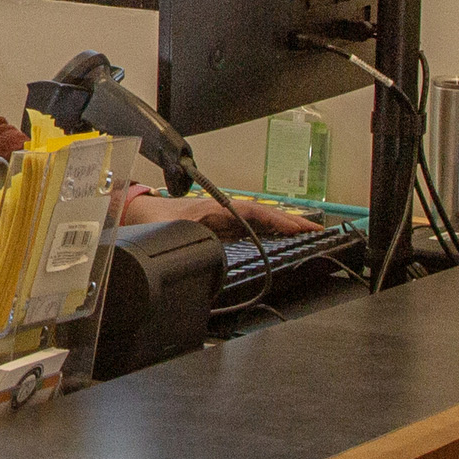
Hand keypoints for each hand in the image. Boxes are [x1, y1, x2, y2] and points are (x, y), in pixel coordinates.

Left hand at [126, 189, 327, 238]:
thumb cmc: (156, 219)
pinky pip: (252, 228)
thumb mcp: (173, 230)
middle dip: (291, 222)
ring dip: (283, 227)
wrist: (141, 215)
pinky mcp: (222, 227)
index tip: (298, 228)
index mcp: (217, 209)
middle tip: (317, 231)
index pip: (255, 213)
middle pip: (264, 216)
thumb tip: (201, 250)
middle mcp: (225, 211)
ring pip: (260, 221)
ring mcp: (225, 218)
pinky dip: (270, 232)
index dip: (277, 220)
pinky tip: (282, 240)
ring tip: (309, 234)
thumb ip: (188, 239)